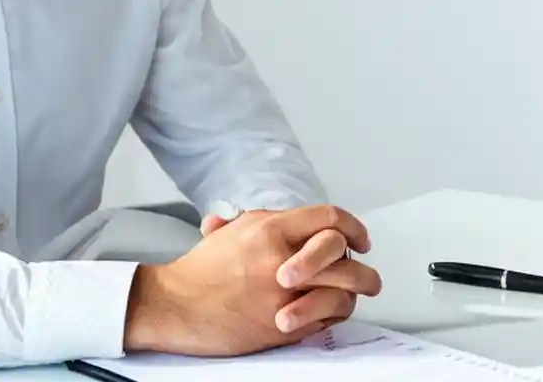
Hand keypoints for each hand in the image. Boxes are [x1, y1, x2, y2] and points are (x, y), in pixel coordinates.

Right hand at [126, 206, 381, 356]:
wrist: (176, 305)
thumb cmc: (198, 272)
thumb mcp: (229, 232)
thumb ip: (260, 222)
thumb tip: (280, 218)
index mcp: (268, 228)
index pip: (327, 218)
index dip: (352, 226)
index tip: (359, 238)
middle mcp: (280, 257)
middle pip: (341, 252)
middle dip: (360, 263)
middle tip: (366, 271)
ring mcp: (284, 293)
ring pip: (342, 287)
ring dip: (357, 290)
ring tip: (361, 292)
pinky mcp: (284, 323)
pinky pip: (328, 317)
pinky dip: (335, 313)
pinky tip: (332, 310)